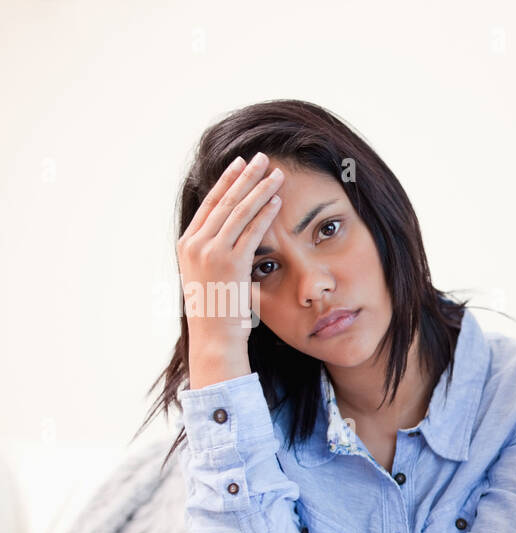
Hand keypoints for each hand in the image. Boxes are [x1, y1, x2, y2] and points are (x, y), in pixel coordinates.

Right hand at [177, 152, 282, 353]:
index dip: (226, 182)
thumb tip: (233, 242)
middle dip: (245, 177)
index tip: (239, 165)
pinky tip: (276, 200)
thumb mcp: (209, 277)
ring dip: (259, 189)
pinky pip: (251, 232)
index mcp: (187, 244)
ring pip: (238, 212)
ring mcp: (211, 253)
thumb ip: (217, 255)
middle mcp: (195, 244)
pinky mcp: (230, 263)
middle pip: (224, 201)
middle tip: (261, 157)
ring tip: (276, 173)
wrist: (214, 338)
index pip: (209, 204)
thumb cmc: (217, 312)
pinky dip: (264, 214)